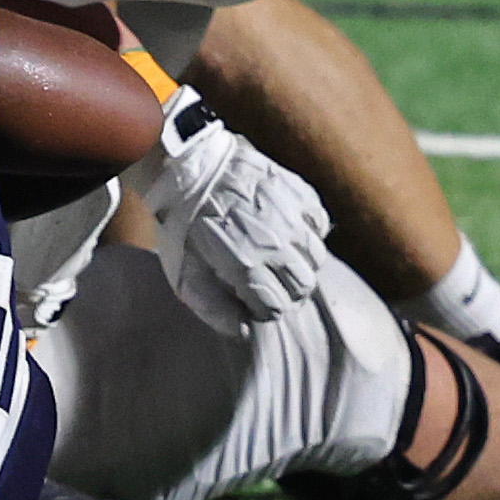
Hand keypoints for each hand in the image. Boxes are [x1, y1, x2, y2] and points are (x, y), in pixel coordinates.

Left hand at [136, 90, 331, 333]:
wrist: (187, 167)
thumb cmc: (181, 224)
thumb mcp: (183, 271)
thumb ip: (211, 306)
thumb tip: (242, 332)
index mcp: (245, 265)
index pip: (277, 307)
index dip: (264, 309)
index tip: (252, 300)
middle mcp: (276, 243)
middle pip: (303, 287)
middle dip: (286, 292)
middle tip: (267, 282)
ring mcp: (291, 217)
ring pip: (316, 259)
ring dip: (299, 264)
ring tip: (275, 257)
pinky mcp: (299, 193)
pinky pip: (319, 225)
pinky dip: (308, 233)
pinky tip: (286, 230)